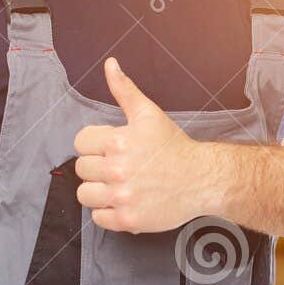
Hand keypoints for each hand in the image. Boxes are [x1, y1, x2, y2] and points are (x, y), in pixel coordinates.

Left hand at [74, 57, 209, 232]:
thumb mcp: (148, 114)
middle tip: (119, 166)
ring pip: (84, 194)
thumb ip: (124, 89)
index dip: (94, 143)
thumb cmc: (174, 147)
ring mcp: (122, 197)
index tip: (111, 147)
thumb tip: (109, 64)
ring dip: (98, 190)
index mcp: (118, 142)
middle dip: (97, 166)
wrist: (203, 179)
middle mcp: (118, 170)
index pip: (80, 142)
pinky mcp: (128, 220)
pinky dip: (108, 212)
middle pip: (81, 169)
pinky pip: (97, 218)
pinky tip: (124, 201)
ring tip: (117, 185)